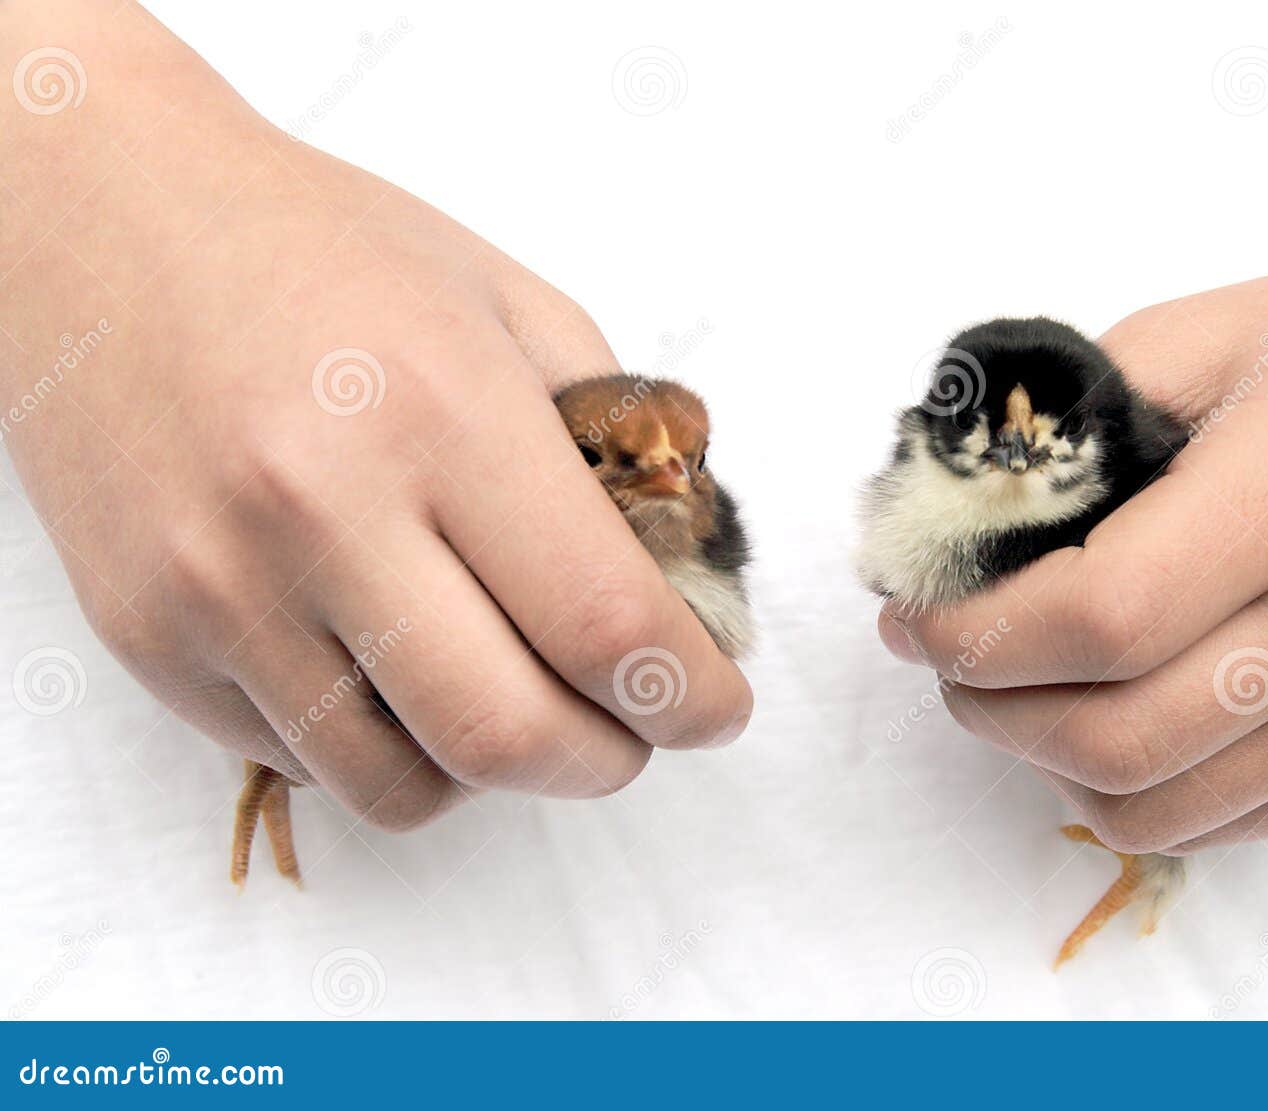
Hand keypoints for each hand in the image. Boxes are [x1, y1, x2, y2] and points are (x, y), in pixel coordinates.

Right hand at [0, 1, 750, 827]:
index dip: (691, 696)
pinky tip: (398, 666)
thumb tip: (686, 579)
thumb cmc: (327, 255)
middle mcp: (319, 510)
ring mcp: (218, 588)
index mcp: (439, 409)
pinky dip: (386, 747)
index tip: (717, 706)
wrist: (105, 224)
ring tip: (515, 693)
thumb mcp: (511, 303)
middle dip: (610, 759)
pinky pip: (306, 765)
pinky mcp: (148, 640)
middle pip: (511, 736)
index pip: (605, 622)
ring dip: (497, 771)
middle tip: (635, 726)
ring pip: (405, 786)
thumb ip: (618, 439)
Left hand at [882, 219, 1267, 852]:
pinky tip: (1101, 724)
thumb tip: (966, 499)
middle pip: (1109, 735)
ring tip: (1010, 694)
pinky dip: (1132, 792)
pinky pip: (1223, 824)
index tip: (911, 613)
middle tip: (945, 655)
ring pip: (1155, 806)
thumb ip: (1081, 413)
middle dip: (983, 707)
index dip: (971, 633)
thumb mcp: (1218, 328)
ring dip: (1043, 763)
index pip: (1094, 619)